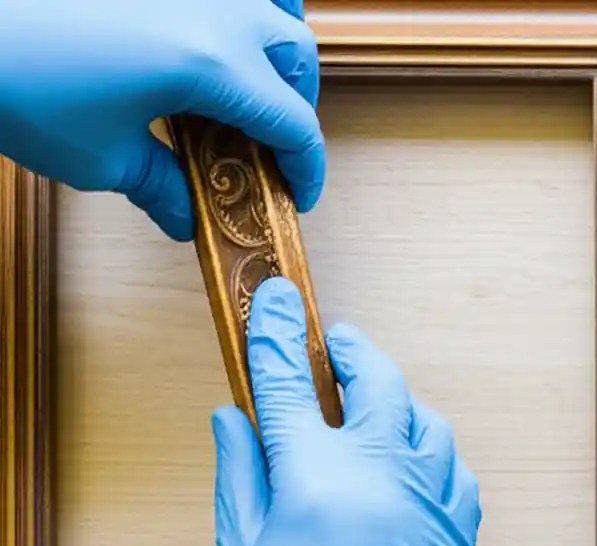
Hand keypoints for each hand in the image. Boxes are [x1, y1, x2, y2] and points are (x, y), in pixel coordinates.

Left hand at [0, 0, 323, 240]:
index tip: (296, 196)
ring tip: (239, 97)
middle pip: (295, 57)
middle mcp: (215, 12)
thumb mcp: (99, 156)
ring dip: (268, 58)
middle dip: (294, 106)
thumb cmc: (19, 76)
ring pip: (266, 14)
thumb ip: (159, 186)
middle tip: (268, 148)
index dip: (305, 168)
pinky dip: (233, 23)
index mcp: (215, 64)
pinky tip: (206, 45)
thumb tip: (185, 212)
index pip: (293, 122)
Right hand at [212, 278, 480, 545]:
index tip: (274, 300)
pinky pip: (458, 470)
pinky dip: (434, 453)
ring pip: (427, 421)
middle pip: (376, 381)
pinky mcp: (459, 535)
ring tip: (374, 403)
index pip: (290, 381)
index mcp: (315, 478)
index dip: (277, 333)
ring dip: (399, 401)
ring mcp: (429, 503)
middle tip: (336, 342)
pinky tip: (415, 459)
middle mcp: (381, 476)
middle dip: (353, 350)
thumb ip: (239, 474)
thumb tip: (233, 413)